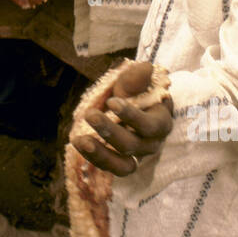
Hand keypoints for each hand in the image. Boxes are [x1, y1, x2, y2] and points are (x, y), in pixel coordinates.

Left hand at [73, 61, 173, 175]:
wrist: (125, 106)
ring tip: (80, 140)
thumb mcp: (132, 83)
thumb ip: (135, 79)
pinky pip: (110, 168)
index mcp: (160, 121)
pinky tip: (77, 142)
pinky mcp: (121, 164)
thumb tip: (146, 68)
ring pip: (123, 165)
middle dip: (110, 131)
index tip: (112, 101)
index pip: (151, 125)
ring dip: (101, 154)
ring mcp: (136, 156)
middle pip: (134, 145)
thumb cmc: (132, 94)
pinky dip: (93, 158)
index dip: (132, 116)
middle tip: (90, 115)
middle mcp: (151, 143)